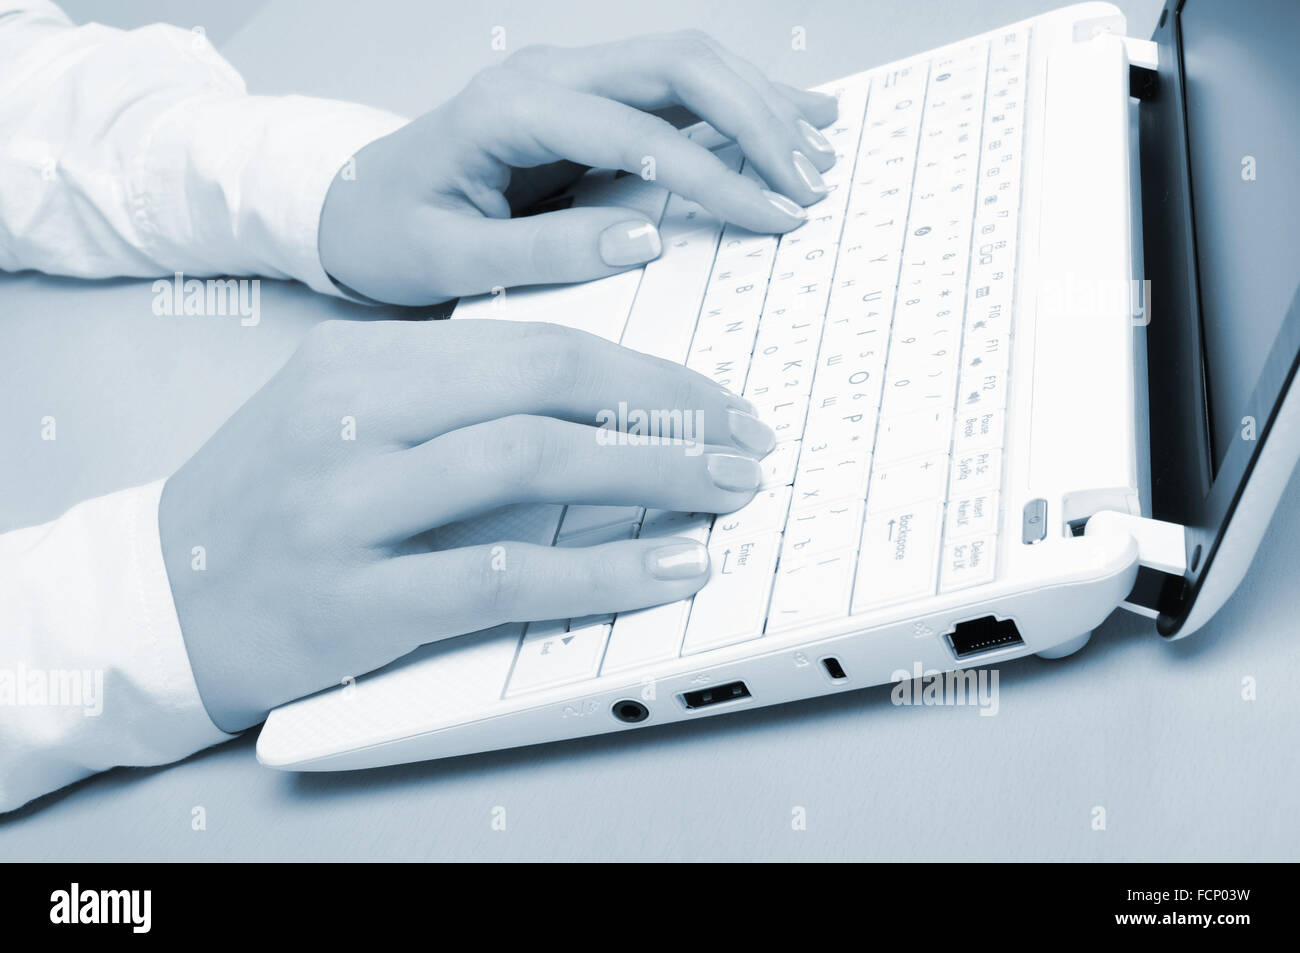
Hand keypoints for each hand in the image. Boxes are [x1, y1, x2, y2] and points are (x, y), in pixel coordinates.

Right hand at [159, 319, 775, 730]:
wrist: (158, 594)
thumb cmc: (269, 503)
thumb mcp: (346, 416)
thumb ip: (452, 400)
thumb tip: (595, 406)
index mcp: (359, 358)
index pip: (532, 341)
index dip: (642, 370)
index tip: (711, 398)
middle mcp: (353, 416)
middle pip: (544, 380)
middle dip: (667, 406)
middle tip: (743, 437)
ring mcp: (350, 506)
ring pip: (530, 459)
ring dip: (651, 472)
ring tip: (726, 490)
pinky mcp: (356, 598)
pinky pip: (503, 574)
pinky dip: (601, 571)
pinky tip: (668, 570)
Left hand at [317, 31, 837, 304]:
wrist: (353, 204)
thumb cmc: (390, 233)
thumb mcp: (451, 260)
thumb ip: (545, 253)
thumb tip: (646, 240)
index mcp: (510, 110)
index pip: (639, 130)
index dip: (717, 174)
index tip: (775, 216)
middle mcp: (545, 75)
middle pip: (679, 65)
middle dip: (758, 120)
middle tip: (810, 183)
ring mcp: (569, 79)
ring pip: (687, 64)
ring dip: (759, 104)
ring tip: (819, 152)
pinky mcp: (586, 99)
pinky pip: (674, 87)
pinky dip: (737, 102)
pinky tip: (789, 118)